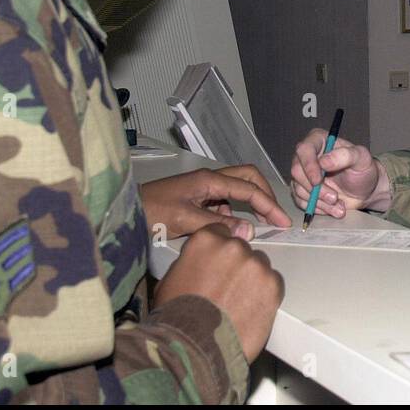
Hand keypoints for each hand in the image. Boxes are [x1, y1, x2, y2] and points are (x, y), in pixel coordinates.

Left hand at [140, 165, 290, 240]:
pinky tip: (231, 226)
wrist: (126, 213)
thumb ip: (219, 225)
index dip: (269, 205)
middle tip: (276, 216)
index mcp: (209, 180)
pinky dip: (234, 211)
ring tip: (259, 223)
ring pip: (236, 188)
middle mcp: (208, 179)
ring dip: (250, 202)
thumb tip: (249, 231)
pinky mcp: (196, 198)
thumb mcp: (186, 221)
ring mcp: (202, 188)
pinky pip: (223, 200)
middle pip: (248, 178)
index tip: (283, 222)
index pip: (249, 189)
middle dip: (265, 195)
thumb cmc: (152, 213)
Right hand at [154, 223, 283, 362]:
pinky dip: (265, 295)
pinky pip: (273, 283)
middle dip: (236, 267)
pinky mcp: (273, 285)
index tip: (219, 265)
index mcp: (206, 240)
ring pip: (259, 266)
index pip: (221, 233)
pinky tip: (250, 309)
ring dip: (252, 280)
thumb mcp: (170, 280)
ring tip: (238, 303)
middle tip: (226, 290)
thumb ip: (191, 262)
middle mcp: (234, 247)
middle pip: (242, 250)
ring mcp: (255, 265)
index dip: (219, 252)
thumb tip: (199, 263)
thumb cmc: (176, 318)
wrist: (194, 347)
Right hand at [289, 129, 388, 216]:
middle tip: (334, 197)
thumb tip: (323, 161)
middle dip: (316, 189)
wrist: (365, 190)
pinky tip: (333, 208)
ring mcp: (304, 174)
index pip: (304, 149)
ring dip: (320, 202)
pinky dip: (318, 208)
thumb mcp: (362, 159)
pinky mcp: (303, 190)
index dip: (309, 166)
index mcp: (319, 141)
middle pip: (297, 172)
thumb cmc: (363, 170)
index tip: (318, 180)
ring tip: (339, 205)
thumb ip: (345, 155)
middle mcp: (307, 156)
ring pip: (299, 189)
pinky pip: (301, 202)